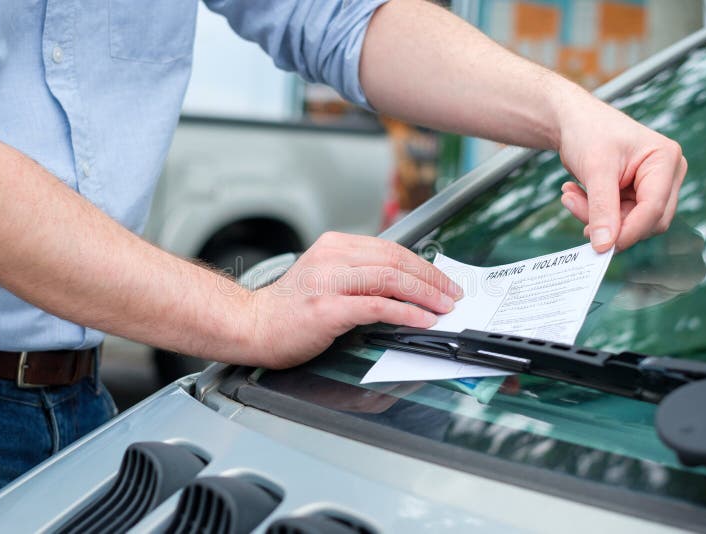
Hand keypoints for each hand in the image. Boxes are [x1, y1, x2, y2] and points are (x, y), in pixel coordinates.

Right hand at [242, 232, 462, 368]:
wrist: (254, 326)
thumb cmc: (291, 308)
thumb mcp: (327, 276)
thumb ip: (360, 274)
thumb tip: (406, 284)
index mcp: (335, 245)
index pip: (392, 249)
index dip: (423, 265)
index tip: (442, 280)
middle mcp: (332, 257)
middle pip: (396, 260)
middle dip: (431, 278)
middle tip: (451, 294)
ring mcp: (328, 282)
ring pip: (390, 278)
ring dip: (424, 294)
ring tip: (443, 307)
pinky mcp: (327, 308)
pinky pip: (378, 306)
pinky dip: (406, 313)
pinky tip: (422, 320)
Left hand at [556, 92, 687, 251]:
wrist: (572, 120)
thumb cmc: (588, 132)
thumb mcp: (595, 170)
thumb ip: (602, 208)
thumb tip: (604, 246)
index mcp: (666, 160)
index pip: (655, 208)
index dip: (629, 231)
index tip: (600, 245)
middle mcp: (666, 174)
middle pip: (647, 220)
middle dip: (610, 221)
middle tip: (572, 204)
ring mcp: (652, 186)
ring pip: (630, 223)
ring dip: (596, 217)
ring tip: (569, 195)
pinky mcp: (635, 195)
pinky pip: (618, 218)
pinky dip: (593, 212)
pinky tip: (574, 194)